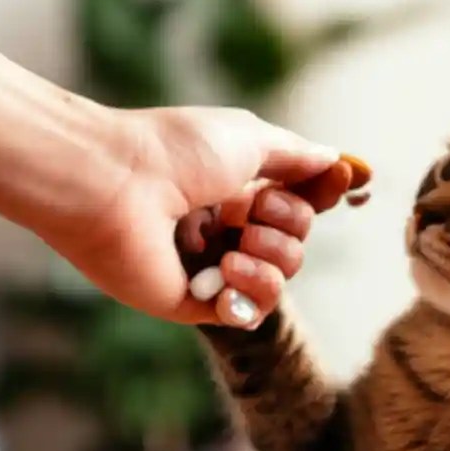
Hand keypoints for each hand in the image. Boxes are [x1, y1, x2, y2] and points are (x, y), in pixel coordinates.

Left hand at [44, 106, 348, 325]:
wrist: (113, 186)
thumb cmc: (174, 151)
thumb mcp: (249, 138)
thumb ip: (296, 156)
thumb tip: (335, 161)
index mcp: (231, 186)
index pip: (295, 204)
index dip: (313, 199)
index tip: (333, 186)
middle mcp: (221, 227)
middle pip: (295, 243)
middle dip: (288, 226)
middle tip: (250, 210)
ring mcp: (207, 267)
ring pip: (279, 279)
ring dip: (271, 260)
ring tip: (233, 247)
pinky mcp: (193, 303)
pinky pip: (250, 312)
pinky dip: (249, 293)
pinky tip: (225, 273)